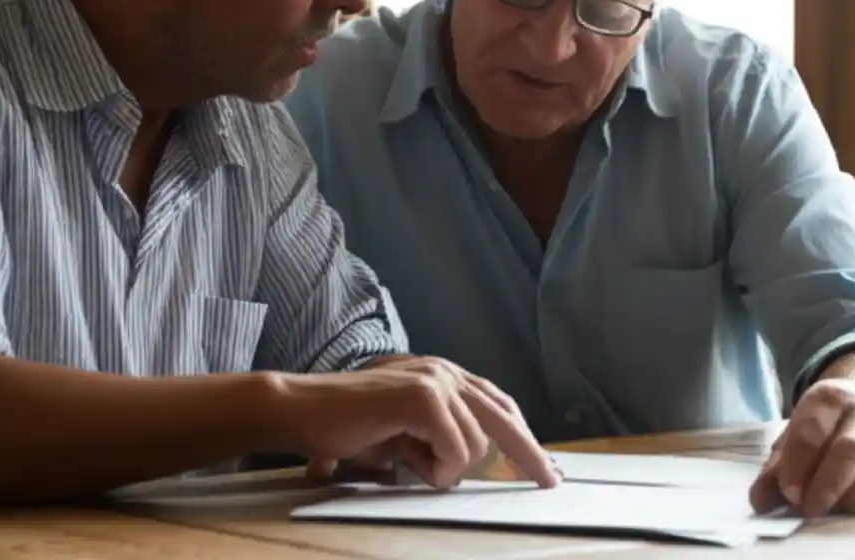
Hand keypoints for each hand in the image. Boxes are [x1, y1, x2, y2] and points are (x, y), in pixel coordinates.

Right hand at [269, 355, 559, 489]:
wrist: (303, 411)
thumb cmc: (346, 427)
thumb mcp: (404, 432)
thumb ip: (439, 437)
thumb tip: (475, 462)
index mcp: (442, 375)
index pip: (498, 405)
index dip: (524, 436)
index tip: (548, 465)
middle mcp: (445, 372)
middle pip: (505, 419)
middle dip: (530, 456)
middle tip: (552, 482)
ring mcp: (436, 380)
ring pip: (476, 447)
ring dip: (443, 469)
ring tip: (404, 458)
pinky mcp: (424, 398)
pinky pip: (455, 451)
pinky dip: (433, 467)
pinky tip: (402, 456)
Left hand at [749, 379, 854, 517]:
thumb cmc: (825, 431)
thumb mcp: (795, 437)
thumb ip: (776, 470)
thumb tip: (760, 502)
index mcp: (831, 398)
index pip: (814, 428)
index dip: (799, 464)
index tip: (789, 492)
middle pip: (851, 450)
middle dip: (826, 485)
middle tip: (808, 510)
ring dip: (853, 498)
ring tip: (833, 511)